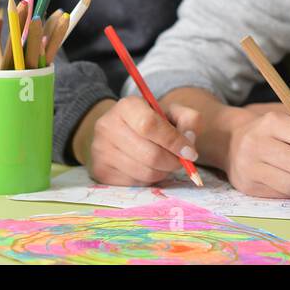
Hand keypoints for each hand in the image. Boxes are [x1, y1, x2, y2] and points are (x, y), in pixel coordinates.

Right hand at [76, 97, 200, 185]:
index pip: (150, 125)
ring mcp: (100, 150)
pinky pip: (135, 184)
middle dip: (172, 161)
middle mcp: (107, 126)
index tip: (190, 152)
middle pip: (150, 154)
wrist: (119, 130)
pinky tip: (149, 168)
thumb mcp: (171, 113)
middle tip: (181, 161)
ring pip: (144, 172)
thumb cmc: (151, 121)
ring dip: (163, 172)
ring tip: (165, 163)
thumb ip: (189, 119)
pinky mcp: (100, 171)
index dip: (174, 142)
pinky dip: (149, 180)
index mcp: (126, 106)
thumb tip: (189, 140)